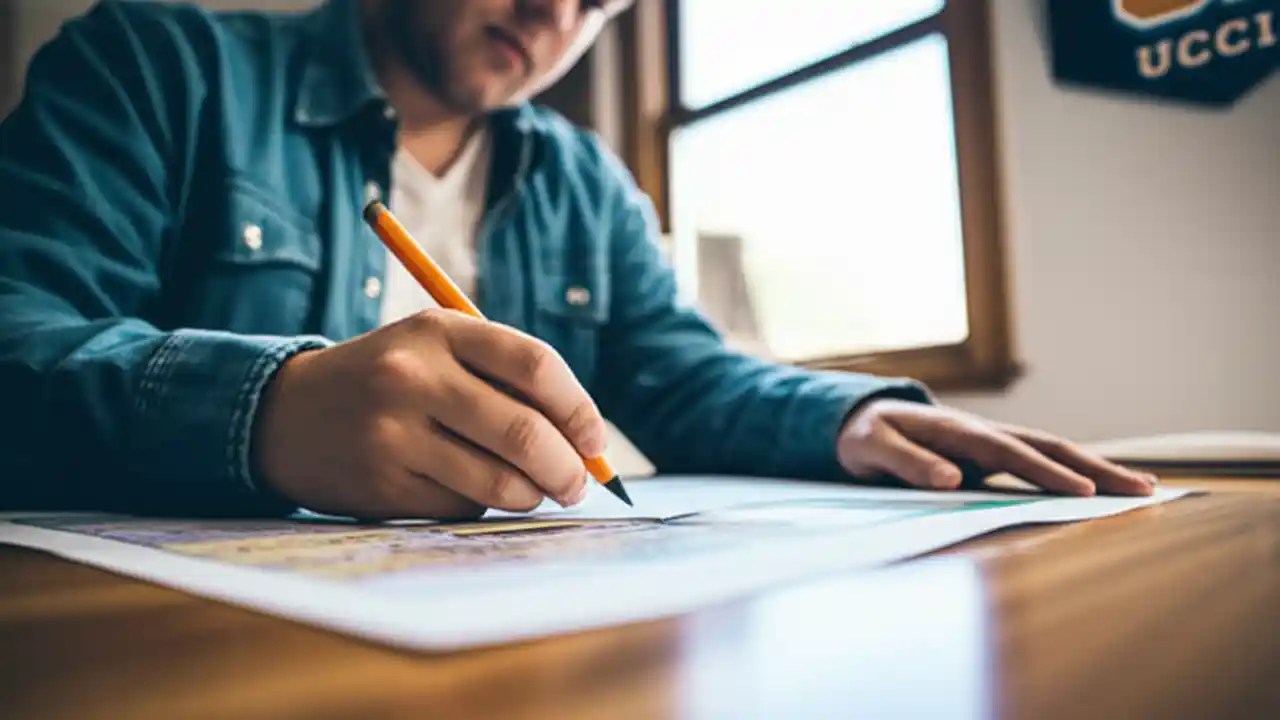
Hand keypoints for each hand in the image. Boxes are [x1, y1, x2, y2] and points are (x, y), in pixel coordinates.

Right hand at [252, 310, 606, 518]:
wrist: (287, 413)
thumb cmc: (389, 380)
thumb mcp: (436, 349)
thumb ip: (505, 381)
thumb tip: (585, 445)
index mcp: (440, 330)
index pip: (536, 366)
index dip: (579, 409)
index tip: (594, 441)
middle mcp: (415, 376)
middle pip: (524, 431)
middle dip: (567, 468)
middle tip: (578, 485)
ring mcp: (394, 432)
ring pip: (498, 481)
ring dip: (531, 495)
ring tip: (533, 492)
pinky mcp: (382, 483)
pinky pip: (461, 507)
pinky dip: (481, 507)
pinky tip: (465, 490)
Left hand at [836, 399, 1156, 495]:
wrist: (857, 419)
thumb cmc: (864, 435)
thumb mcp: (870, 448)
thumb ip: (906, 462)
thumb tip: (952, 480)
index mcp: (956, 430)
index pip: (1009, 453)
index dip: (1046, 472)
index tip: (1084, 490)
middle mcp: (982, 432)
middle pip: (1047, 447)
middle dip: (1096, 468)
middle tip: (1144, 488)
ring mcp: (990, 442)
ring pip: (1052, 452)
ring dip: (1097, 469)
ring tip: (1145, 487)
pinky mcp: (991, 456)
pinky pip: (1039, 464)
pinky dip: (1074, 474)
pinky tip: (1104, 489)